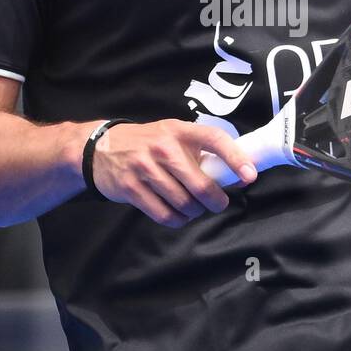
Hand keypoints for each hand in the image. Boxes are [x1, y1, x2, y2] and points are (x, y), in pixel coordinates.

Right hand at [90, 119, 256, 227]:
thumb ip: (202, 153)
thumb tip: (240, 176)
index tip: (250, 175)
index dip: (235, 158)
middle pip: (200, 184)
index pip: (214, 139)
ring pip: (184, 203)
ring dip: (194, 211)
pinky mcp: (131, 188)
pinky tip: (177, 214)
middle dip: (215, 201)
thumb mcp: (173, 137)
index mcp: (179, 130)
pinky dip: (176, 219)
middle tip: (217, 203)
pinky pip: (164, 214)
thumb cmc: (148, 143)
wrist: (100, 147)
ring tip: (193, 207)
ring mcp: (145, 168)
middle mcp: (163, 147)